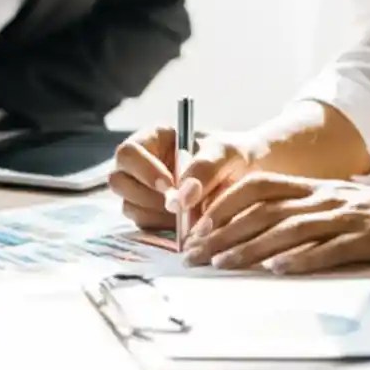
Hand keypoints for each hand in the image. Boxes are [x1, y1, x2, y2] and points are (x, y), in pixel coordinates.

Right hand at [111, 128, 257, 230]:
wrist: (250, 176)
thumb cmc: (235, 154)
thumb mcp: (225, 152)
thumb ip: (203, 169)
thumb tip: (180, 199)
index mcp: (152, 139)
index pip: (128, 153)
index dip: (143, 171)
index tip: (169, 185)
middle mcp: (140, 165)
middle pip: (119, 181)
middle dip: (146, 197)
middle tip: (177, 207)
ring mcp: (142, 190)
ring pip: (129, 206)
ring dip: (156, 216)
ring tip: (188, 217)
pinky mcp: (150, 213)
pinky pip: (144, 226)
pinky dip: (163, 230)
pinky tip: (187, 226)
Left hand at [181, 172, 369, 273]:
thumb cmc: (358, 209)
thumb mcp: (319, 199)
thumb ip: (284, 206)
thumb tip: (234, 225)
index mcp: (305, 186)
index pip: (255, 187)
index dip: (223, 205)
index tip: (197, 228)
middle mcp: (318, 198)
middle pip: (262, 212)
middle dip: (224, 233)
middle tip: (195, 254)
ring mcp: (341, 216)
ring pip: (289, 229)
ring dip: (252, 247)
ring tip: (223, 264)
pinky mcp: (363, 238)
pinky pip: (329, 248)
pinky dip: (302, 258)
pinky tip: (278, 269)